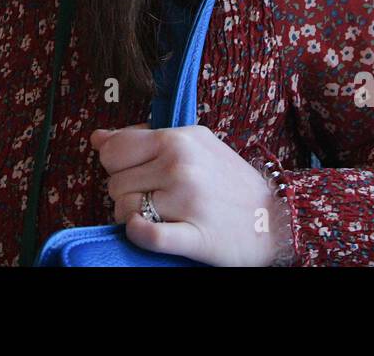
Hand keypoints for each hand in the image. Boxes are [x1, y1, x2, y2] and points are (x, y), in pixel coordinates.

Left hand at [90, 123, 286, 265]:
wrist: (276, 217)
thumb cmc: (228, 180)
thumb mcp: (192, 144)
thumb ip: (143, 138)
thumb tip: (97, 138)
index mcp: (178, 139)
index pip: (114, 150)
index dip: (117, 166)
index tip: (136, 174)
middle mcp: (180, 165)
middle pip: (115, 184)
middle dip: (126, 194)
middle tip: (154, 198)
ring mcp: (187, 200)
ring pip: (123, 210)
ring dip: (133, 217)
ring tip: (160, 215)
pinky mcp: (194, 235)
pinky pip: (145, 235)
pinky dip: (139, 234)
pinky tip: (148, 230)